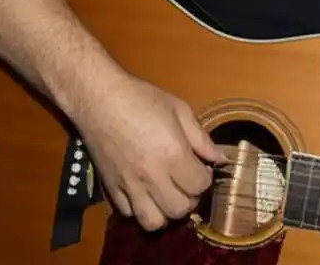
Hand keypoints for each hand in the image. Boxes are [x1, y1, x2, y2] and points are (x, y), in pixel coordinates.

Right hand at [71, 68, 227, 230]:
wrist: (98, 98)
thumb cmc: (141, 99)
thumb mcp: (179, 110)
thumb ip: (202, 139)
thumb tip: (222, 158)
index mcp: (173, 155)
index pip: (200, 186)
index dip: (205, 178)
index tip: (200, 167)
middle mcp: (152, 176)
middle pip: (180, 209)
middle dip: (189, 198)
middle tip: (185, 182)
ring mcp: (129, 185)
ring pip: (153, 221)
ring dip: (164, 211)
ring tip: (166, 194)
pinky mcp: (110, 188)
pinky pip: (128, 214)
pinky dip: (139, 208)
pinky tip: (143, 192)